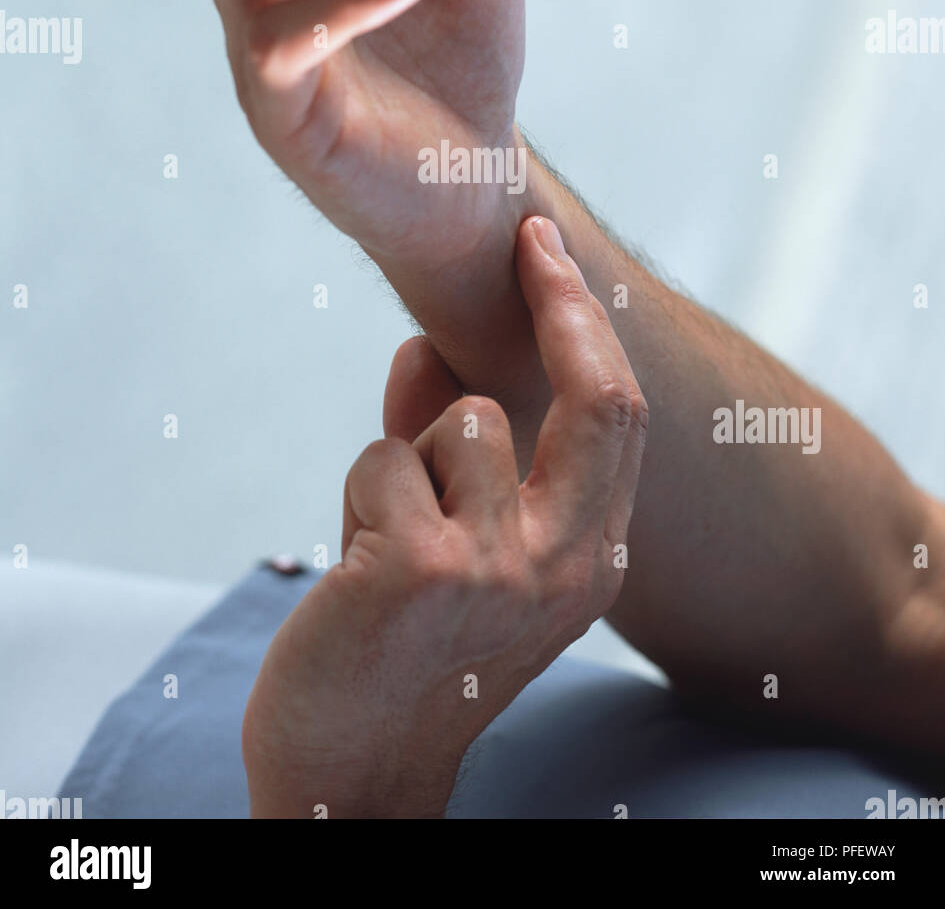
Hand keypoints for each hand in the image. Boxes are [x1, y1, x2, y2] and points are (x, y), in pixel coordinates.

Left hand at [241, 216, 647, 817]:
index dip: (589, 325)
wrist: (352, 771)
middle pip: (598, 395)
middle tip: (531, 241)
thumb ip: (448, 444)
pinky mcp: (425, 567)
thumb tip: (425, 347)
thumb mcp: (452, 539)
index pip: (618, 418)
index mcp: (592, 559)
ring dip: (404, 455)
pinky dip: (357, 493)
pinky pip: (383, 459)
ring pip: (457, 418)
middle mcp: (569, 563)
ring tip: (383, 534)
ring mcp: (503, 566)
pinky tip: (353, 570)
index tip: (552, 253)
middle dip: (562, 300)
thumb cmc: (401, 646)